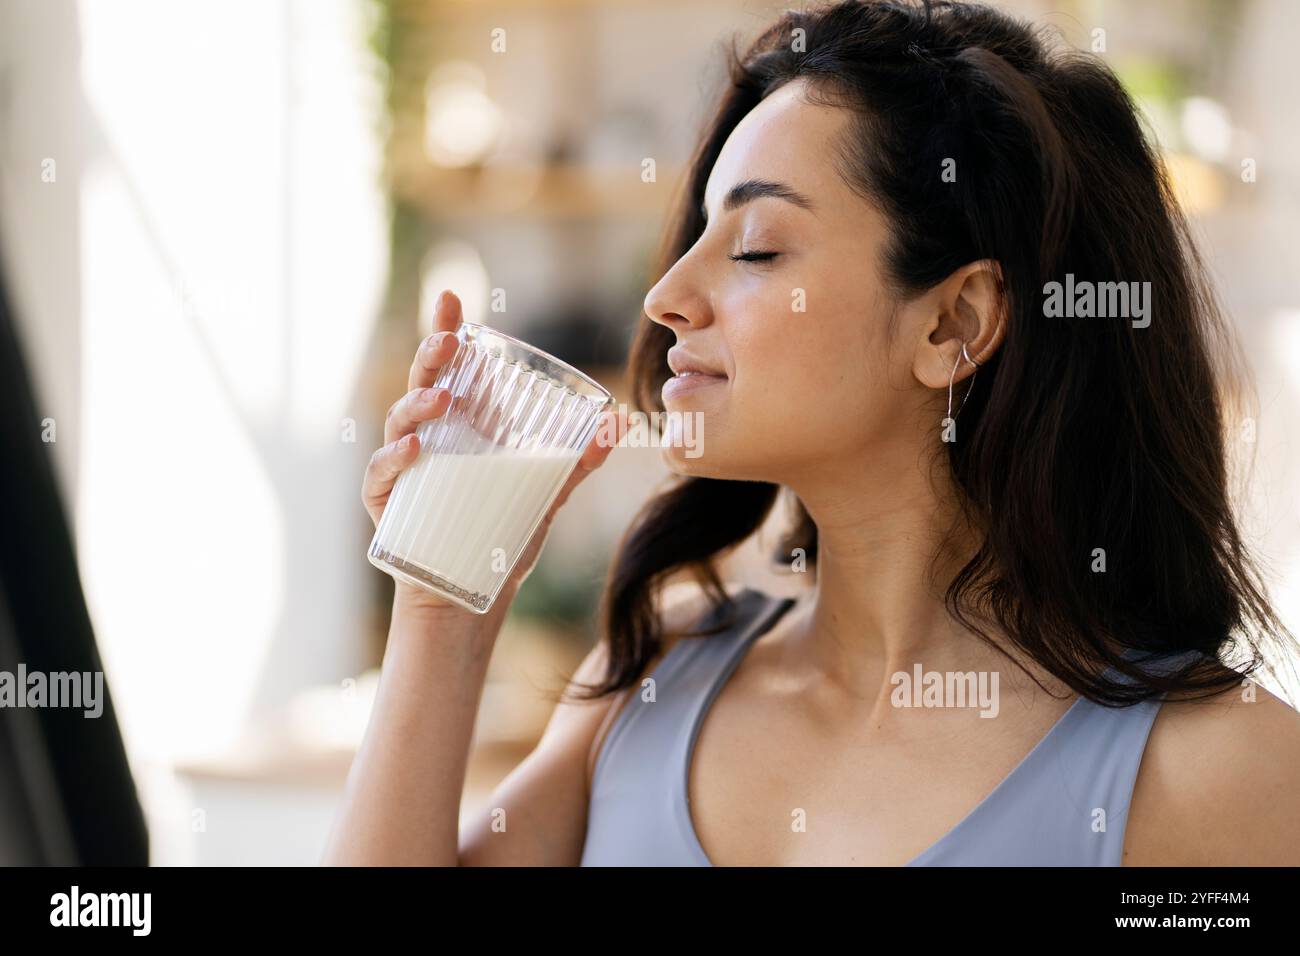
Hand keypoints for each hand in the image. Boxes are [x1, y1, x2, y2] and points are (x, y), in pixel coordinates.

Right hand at [361, 290, 624, 613]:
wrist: (467, 601)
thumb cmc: (499, 539)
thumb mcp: (544, 495)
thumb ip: (578, 461)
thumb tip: (621, 422)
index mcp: (458, 427)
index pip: (450, 369)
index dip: (445, 330)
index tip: (451, 295)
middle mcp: (425, 438)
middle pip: (421, 385)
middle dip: (431, 357)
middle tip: (447, 340)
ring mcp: (402, 469)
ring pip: (398, 423)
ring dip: (416, 404)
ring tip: (442, 399)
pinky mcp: (387, 505)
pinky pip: (382, 475)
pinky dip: (393, 460)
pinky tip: (414, 451)